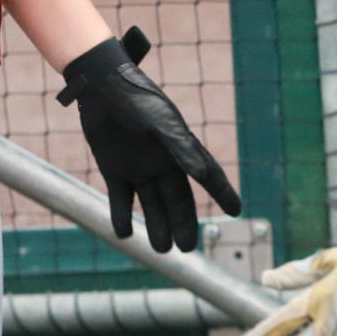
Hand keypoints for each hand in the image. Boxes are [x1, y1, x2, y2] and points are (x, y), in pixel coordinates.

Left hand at [58, 29, 240, 251]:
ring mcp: (138, 167)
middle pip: (178, 199)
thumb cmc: (134, 97)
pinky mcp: (114, 170)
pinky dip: (122, 216)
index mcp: (179, 148)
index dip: (222, 192)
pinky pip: (121, 199)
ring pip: (151, 205)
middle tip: (188, 249)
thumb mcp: (157, 120)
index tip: (236, 210)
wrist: (99, 85)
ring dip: (157, 226)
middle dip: (183, 224)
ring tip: (162, 250)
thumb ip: (178, 145)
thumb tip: (200, 174)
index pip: (208, 175)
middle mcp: (162, 162)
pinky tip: (125, 234)